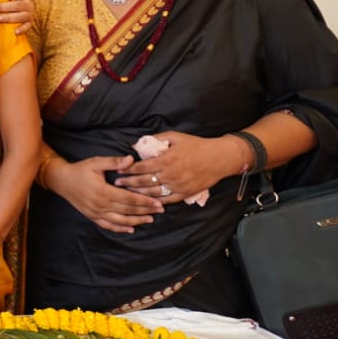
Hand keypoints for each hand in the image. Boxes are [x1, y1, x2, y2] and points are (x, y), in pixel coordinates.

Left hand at [0, 0, 34, 35]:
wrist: (29, 8)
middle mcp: (29, 3)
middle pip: (15, 5)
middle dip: (1, 7)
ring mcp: (31, 14)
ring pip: (20, 16)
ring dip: (8, 17)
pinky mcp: (31, 23)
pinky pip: (27, 27)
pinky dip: (22, 29)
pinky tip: (15, 32)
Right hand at [46, 153, 162, 233]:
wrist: (62, 180)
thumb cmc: (80, 170)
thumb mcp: (96, 162)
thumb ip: (114, 162)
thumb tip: (131, 160)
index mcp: (104, 191)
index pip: (129, 199)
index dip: (145, 201)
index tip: (158, 202)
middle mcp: (101, 205)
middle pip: (128, 210)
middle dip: (145, 211)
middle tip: (160, 210)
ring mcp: (96, 213)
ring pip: (120, 220)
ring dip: (136, 221)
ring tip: (150, 220)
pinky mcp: (92, 216)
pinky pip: (108, 225)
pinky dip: (120, 228)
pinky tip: (131, 229)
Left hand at [120, 131, 245, 202]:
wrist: (219, 158)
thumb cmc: (196, 145)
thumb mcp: (175, 137)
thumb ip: (156, 139)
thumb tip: (137, 144)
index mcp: (167, 160)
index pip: (141, 167)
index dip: (128, 170)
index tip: (119, 171)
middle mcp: (171, 174)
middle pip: (144, 181)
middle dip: (129, 183)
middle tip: (118, 184)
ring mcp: (178, 186)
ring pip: (153, 193)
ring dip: (138, 194)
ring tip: (128, 193)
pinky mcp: (185, 193)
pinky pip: (167, 200)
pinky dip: (155, 202)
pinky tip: (146, 202)